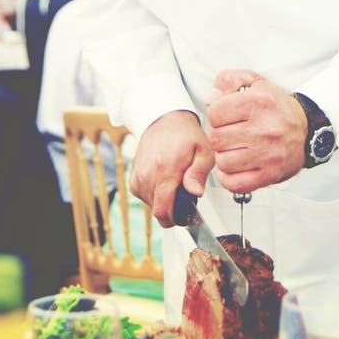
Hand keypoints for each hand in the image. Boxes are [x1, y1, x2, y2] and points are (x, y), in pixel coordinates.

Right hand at [130, 110, 214, 227]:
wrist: (165, 120)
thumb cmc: (186, 136)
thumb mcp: (204, 151)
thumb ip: (199, 174)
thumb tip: (195, 193)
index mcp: (166, 171)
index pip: (164, 211)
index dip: (178, 218)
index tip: (188, 209)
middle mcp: (148, 175)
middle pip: (159, 211)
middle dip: (174, 208)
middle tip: (184, 190)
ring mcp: (138, 177)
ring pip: (152, 206)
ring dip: (165, 200)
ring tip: (174, 181)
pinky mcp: (134, 179)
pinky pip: (145, 198)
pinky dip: (156, 195)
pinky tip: (164, 180)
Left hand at [205, 69, 306, 191]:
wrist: (307, 131)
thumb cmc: (276, 108)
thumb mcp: (254, 82)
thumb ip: (227, 80)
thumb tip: (210, 98)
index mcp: (258, 102)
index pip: (215, 113)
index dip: (216, 115)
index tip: (225, 117)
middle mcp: (264, 128)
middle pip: (216, 138)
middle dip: (218, 135)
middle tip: (230, 134)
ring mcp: (268, 154)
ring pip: (223, 161)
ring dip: (224, 156)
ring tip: (235, 149)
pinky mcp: (270, 174)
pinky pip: (234, 183)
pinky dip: (229, 177)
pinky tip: (236, 166)